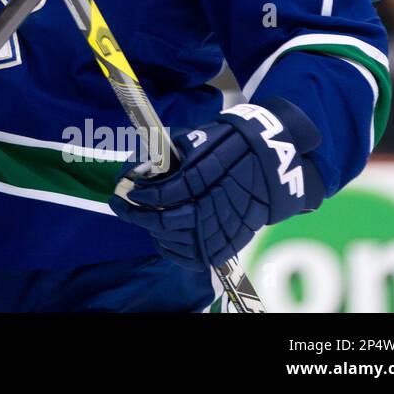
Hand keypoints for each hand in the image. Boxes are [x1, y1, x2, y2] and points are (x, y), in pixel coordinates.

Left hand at [109, 98, 324, 270]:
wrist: (273, 163)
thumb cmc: (232, 143)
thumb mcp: (200, 136)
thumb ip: (170, 153)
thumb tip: (141, 164)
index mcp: (204, 179)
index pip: (160, 193)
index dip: (139, 192)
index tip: (127, 187)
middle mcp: (211, 207)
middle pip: (162, 221)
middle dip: (135, 214)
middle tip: (120, 205)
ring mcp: (220, 229)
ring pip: (173, 240)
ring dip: (152, 230)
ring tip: (141, 217)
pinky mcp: (227, 244)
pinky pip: (190, 257)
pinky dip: (170, 249)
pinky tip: (160, 236)